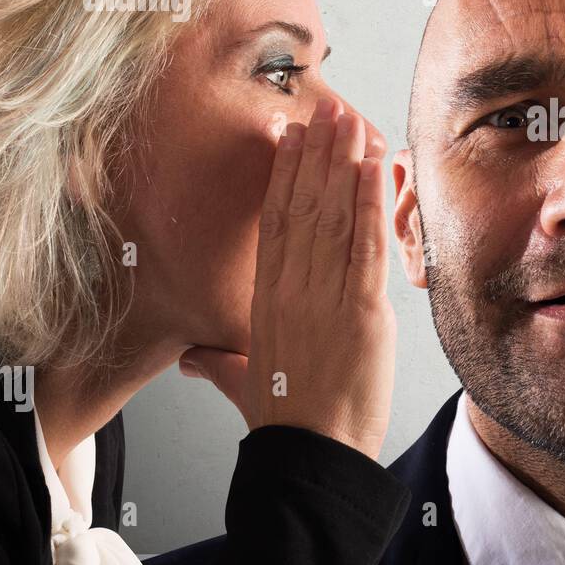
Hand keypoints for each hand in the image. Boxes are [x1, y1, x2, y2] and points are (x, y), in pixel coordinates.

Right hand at [179, 97, 395, 459]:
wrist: (311, 456)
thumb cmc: (286, 422)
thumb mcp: (241, 381)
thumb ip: (218, 361)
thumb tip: (192, 356)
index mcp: (266, 298)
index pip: (274, 221)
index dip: (285, 174)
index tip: (294, 136)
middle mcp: (291, 287)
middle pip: (302, 204)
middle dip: (318, 152)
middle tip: (329, 108)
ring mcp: (324, 295)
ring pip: (333, 214)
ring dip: (344, 163)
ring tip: (353, 121)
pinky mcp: (361, 310)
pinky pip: (366, 244)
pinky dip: (369, 202)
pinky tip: (373, 166)